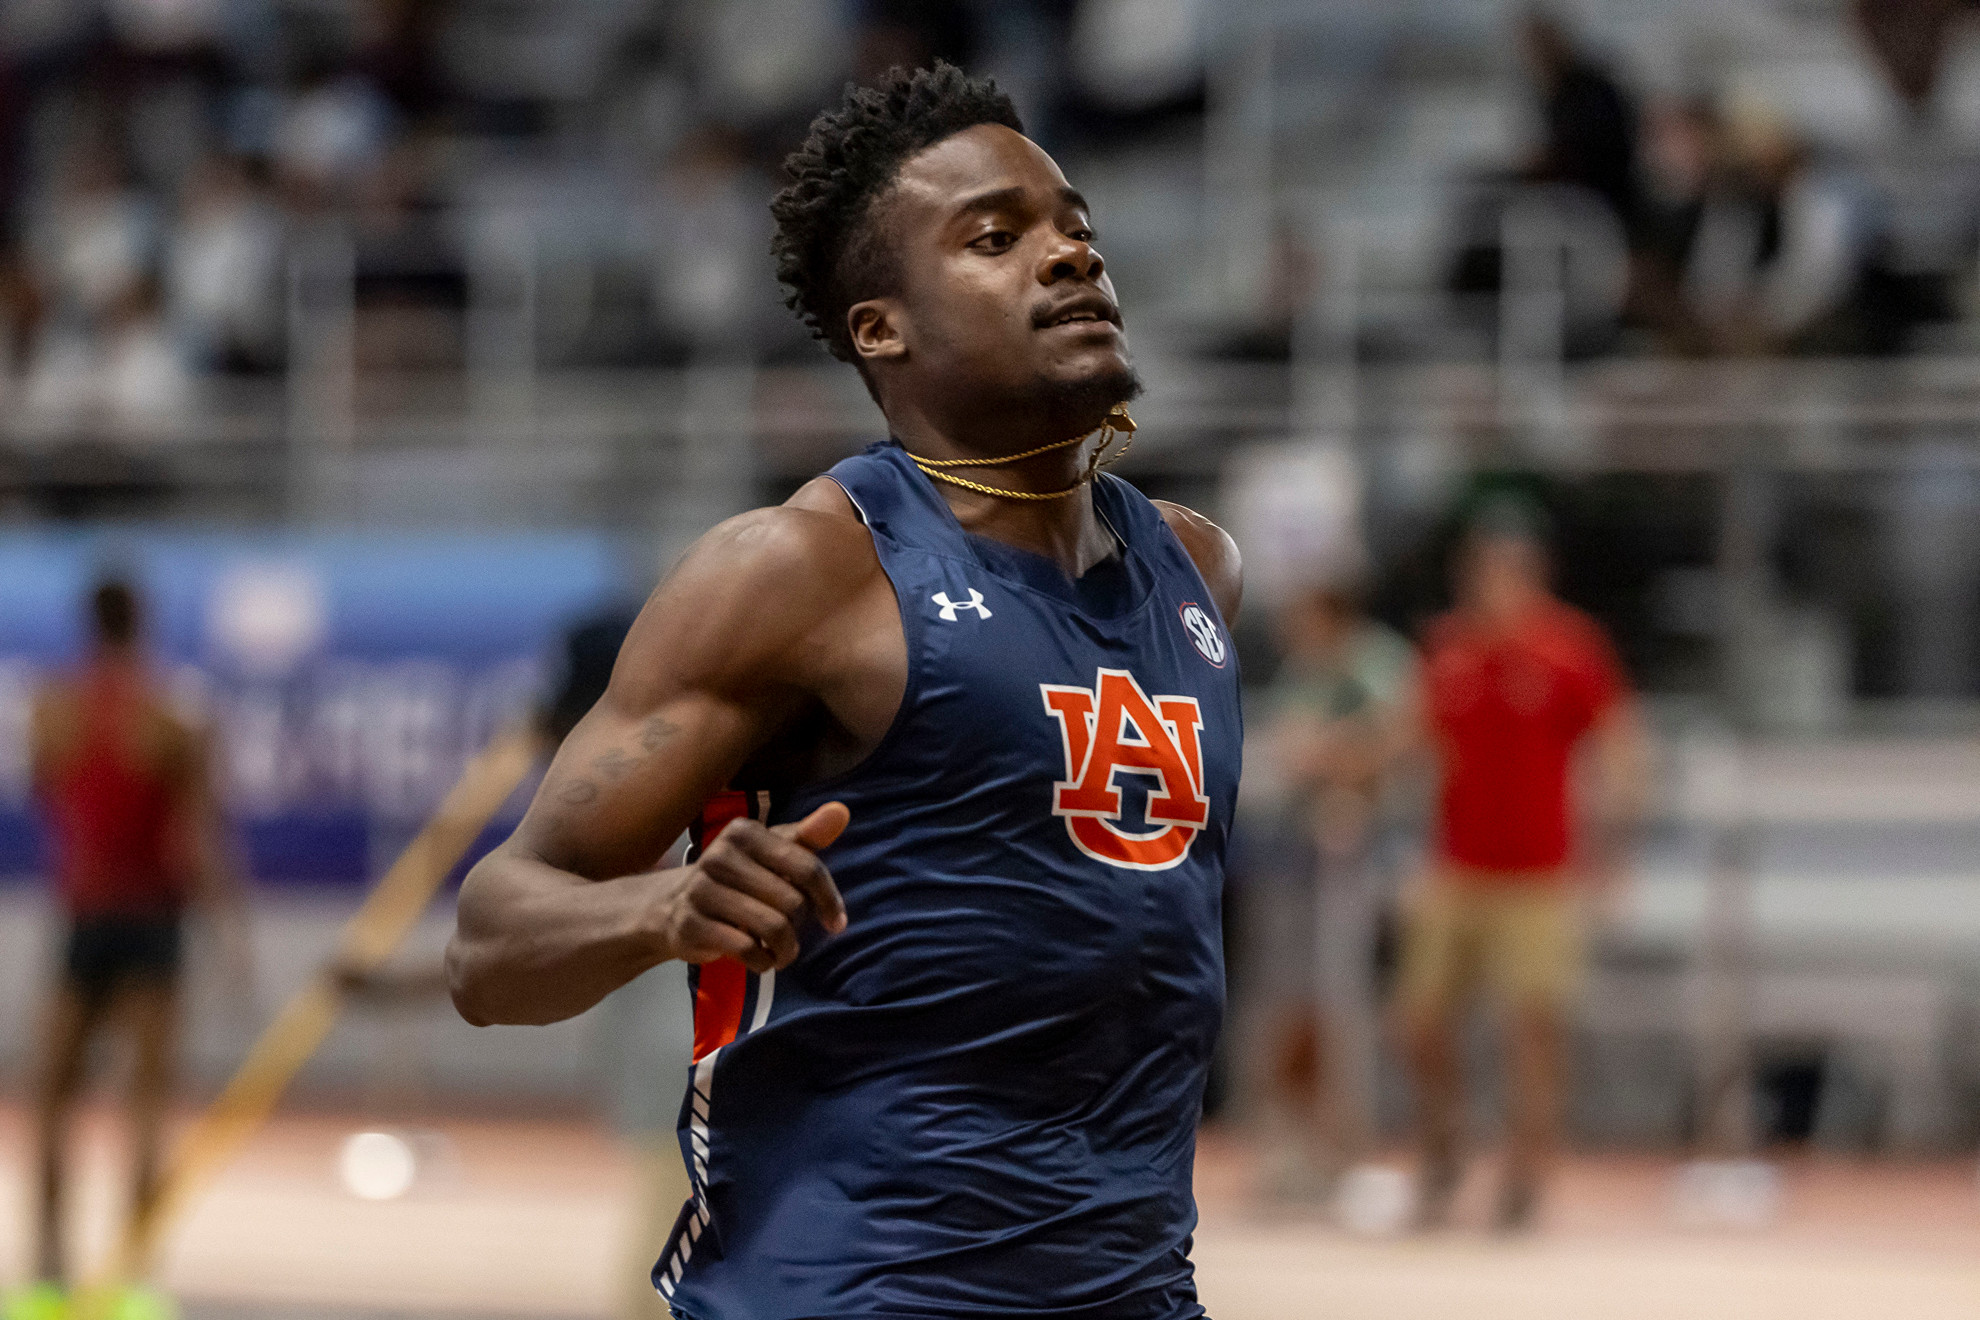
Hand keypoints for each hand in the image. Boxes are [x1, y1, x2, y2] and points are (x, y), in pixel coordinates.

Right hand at [650, 801, 849, 971]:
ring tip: (782, 952)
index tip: (836, 922)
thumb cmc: (736, 879)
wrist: (671, 907)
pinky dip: (762, 961)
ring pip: (772, 927)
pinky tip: (760, 958)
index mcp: (745, 833)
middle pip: (792, 902)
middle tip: (792, 935)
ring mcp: (701, 890)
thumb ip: (806, 838)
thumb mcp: (770, 854)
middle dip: (800, 927)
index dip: (829, 898)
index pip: (806, 866)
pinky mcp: (691, 924)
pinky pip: (746, 948)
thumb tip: (841, 811)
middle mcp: (720, 855)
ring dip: (785, 949)